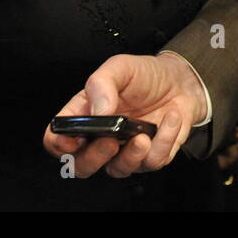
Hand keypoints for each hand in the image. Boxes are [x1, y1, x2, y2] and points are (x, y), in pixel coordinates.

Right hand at [43, 52, 207, 178]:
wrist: (181, 81)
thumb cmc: (145, 75)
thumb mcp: (120, 67)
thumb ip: (102, 83)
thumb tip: (98, 110)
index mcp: (85, 114)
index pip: (57, 138)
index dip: (58, 144)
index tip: (72, 139)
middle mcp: (100, 137)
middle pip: (81, 166)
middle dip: (94, 158)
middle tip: (109, 141)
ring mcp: (124, 149)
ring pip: (117, 170)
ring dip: (131, 155)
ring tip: (143, 134)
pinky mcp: (150, 156)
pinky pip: (152, 161)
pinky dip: (163, 140)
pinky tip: (168, 120)